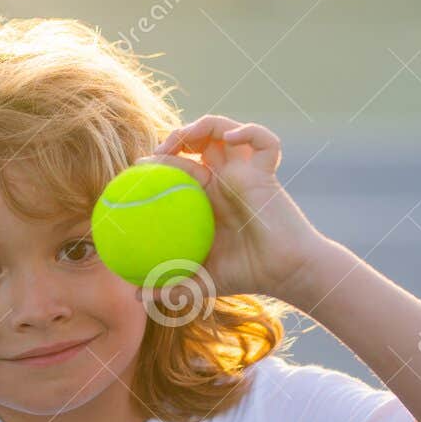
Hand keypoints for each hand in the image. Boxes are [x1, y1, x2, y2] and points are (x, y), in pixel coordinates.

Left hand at [148, 116, 329, 304]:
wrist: (285, 273)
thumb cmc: (247, 275)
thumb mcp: (201, 283)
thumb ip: (171, 288)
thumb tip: (135, 297)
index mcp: (209, 197)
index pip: (179, 168)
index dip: (158, 162)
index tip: (137, 170)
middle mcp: (226, 179)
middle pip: (200, 141)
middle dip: (177, 136)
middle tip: (159, 151)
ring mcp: (247, 172)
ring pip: (226, 130)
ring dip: (205, 125)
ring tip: (185, 138)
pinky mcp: (268, 172)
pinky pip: (264, 141)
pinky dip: (248, 131)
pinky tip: (230, 138)